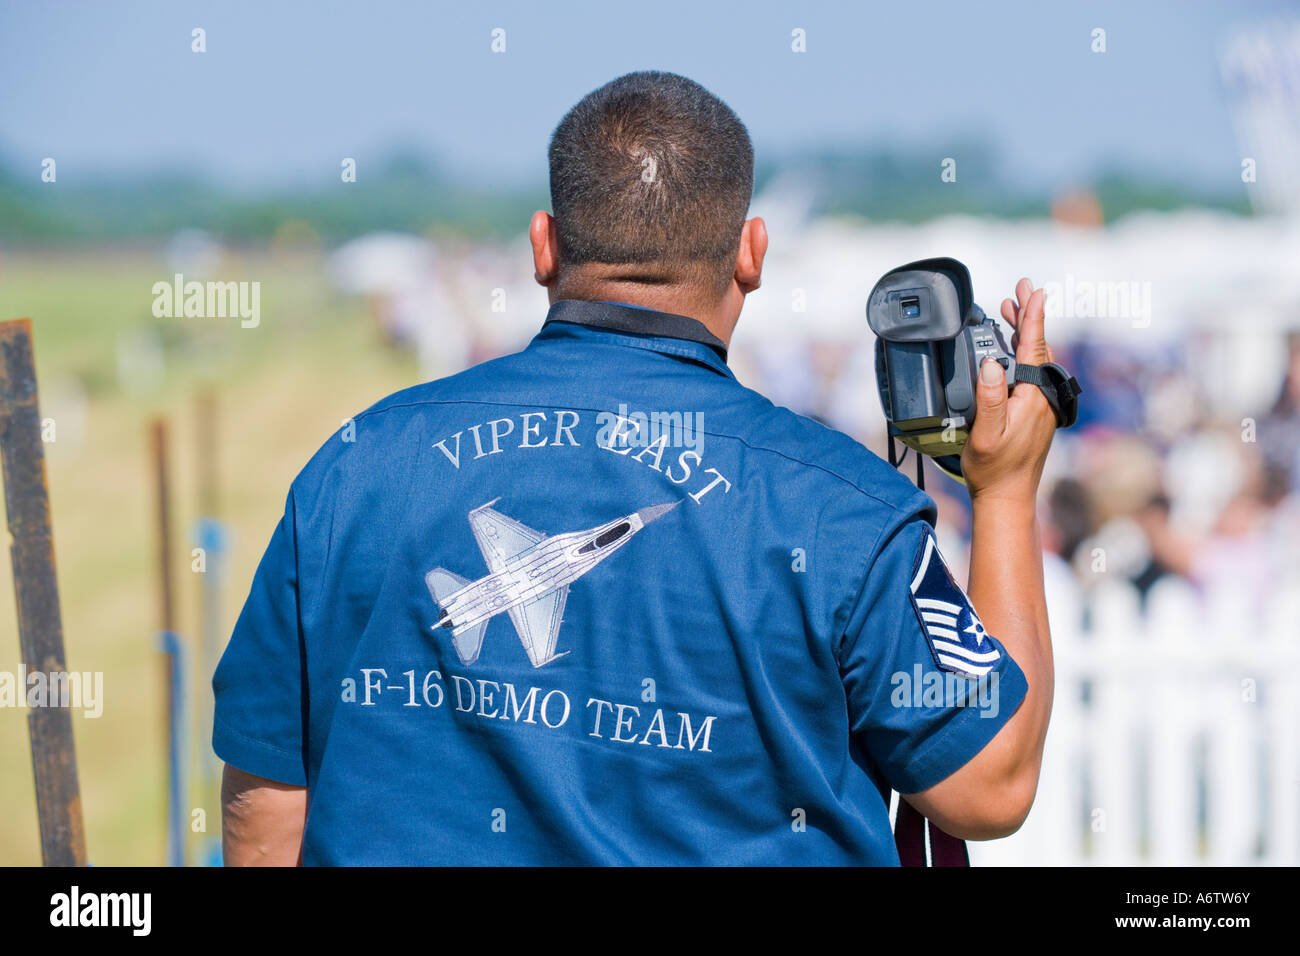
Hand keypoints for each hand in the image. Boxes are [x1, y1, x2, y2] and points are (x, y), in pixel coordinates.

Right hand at [960, 278, 1058, 502]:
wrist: (1007, 497)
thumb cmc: (993, 469)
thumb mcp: (985, 434)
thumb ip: (989, 398)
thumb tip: (991, 363)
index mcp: (1033, 397)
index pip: (1034, 347)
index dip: (1032, 317)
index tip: (1034, 291)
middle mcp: (1041, 397)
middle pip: (1037, 347)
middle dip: (1028, 316)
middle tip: (1020, 289)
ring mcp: (1040, 404)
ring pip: (1035, 358)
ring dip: (1023, 333)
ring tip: (1010, 310)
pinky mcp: (1034, 412)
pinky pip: (1031, 372)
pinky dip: (1021, 352)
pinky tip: (1009, 349)